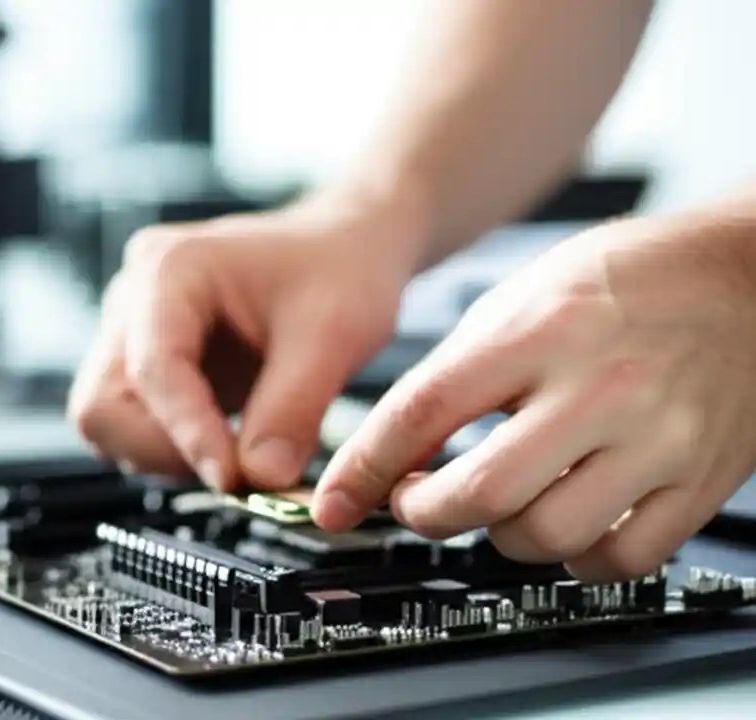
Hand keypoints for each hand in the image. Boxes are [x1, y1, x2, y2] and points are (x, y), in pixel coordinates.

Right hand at [67, 195, 423, 491]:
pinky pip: (133, 422)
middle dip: (161, 449)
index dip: (187, 432)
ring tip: (238, 455)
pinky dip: (173, 448)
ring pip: (107, 420)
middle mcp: (134, 297)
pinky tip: (226, 444)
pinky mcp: (146, 361)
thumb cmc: (336, 267)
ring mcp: (133, 331)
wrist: (339, 250)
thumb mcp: (333, 335)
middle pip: (101, 403)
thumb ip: (293, 409)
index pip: (153, 367)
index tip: (231, 477)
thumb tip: (261, 478)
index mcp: (171, 268)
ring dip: (165, 454)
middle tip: (232, 471)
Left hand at [314, 211, 755, 580]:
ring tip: (495, 507)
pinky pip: (620, 558)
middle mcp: (600, 387)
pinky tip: (562, 527)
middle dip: (423, 512)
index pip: (424, 410)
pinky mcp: (698, 481)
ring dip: (498, 538)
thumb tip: (393, 451)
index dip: (364, 466)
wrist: (744, 276)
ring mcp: (657, 440)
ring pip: (546, 535)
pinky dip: (575, 561)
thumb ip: (454, 374)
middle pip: (481, 490)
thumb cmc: (626, 281)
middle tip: (415, 504)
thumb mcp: (519, 298)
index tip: (336, 502)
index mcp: (542, 330)